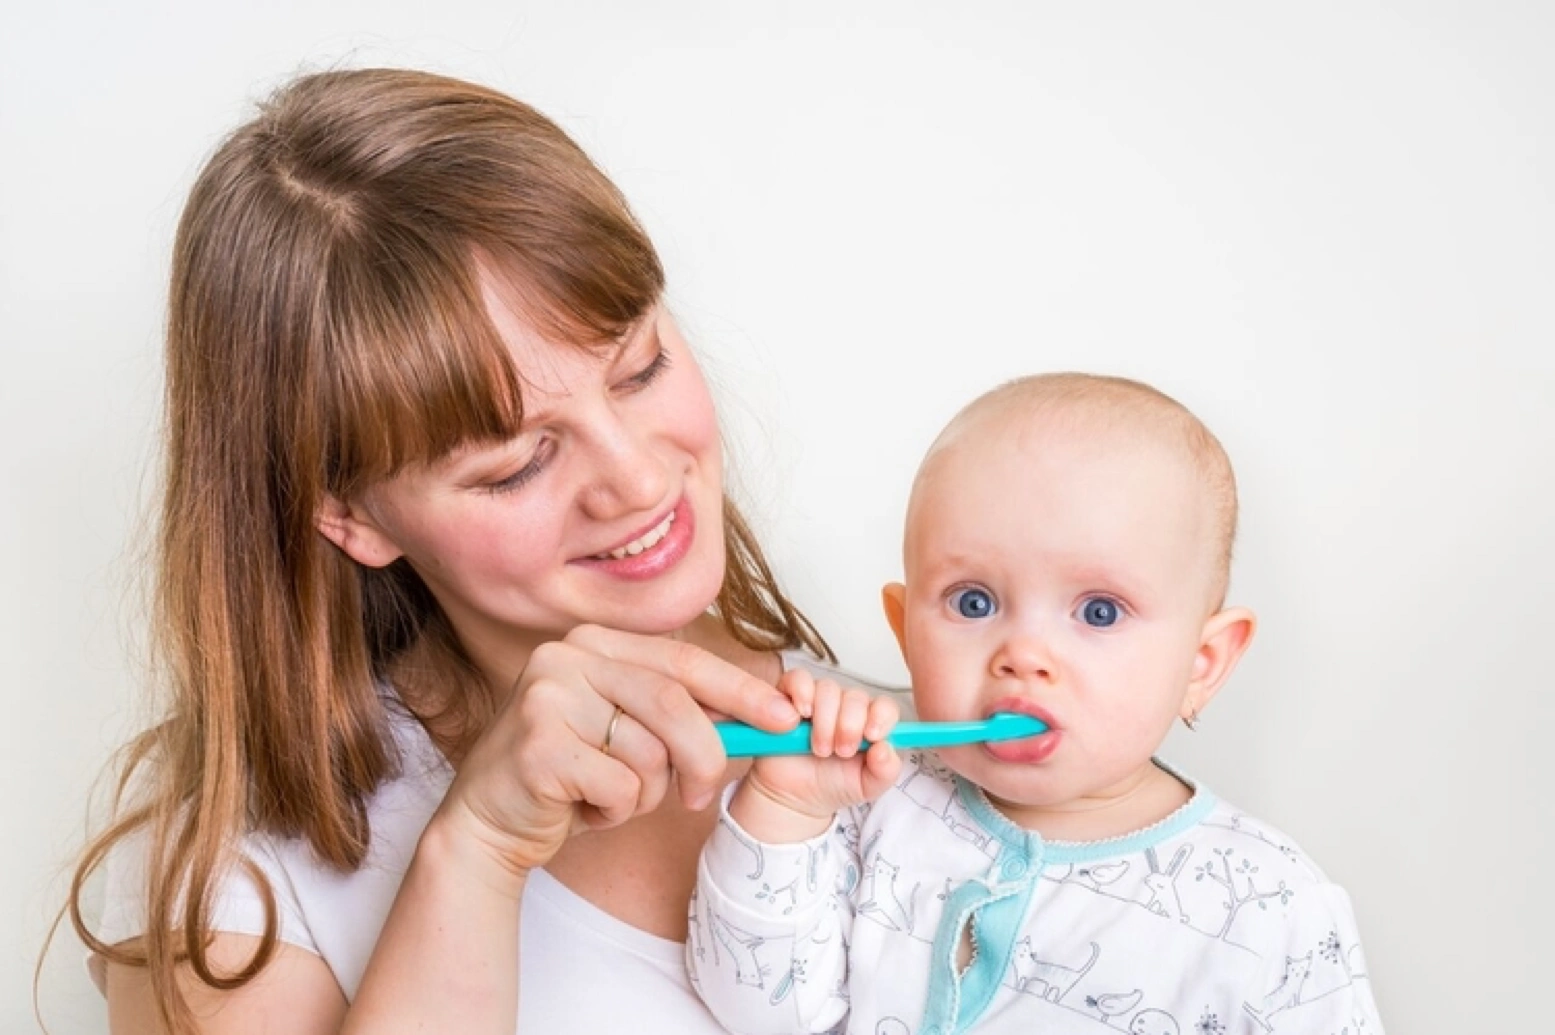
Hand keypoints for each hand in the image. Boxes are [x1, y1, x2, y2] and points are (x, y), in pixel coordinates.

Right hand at [432, 625, 801, 885]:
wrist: (490, 823)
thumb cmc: (572, 777)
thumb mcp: (628, 732)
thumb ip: (679, 715)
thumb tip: (764, 715)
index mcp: (594, 643)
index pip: (685, 659)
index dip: (741, 690)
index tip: (784, 718)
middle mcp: (566, 657)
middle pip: (675, 704)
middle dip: (704, 757)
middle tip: (699, 795)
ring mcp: (547, 697)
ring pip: (650, 753)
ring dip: (646, 793)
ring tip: (610, 796)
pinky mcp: (538, 746)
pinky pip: (620, 787)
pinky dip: (616, 813)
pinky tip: (583, 808)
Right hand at [730, 669, 901, 842]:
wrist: (794, 796)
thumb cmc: (832, 785)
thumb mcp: (867, 786)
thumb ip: (885, 771)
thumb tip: (885, 748)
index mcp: (868, 723)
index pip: (884, 706)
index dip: (881, 716)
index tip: (871, 736)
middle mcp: (845, 707)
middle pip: (856, 697)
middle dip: (849, 726)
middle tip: (841, 752)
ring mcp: (818, 700)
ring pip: (828, 689)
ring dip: (825, 720)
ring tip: (819, 749)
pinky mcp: (790, 697)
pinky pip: (798, 679)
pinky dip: (801, 693)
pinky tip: (801, 715)